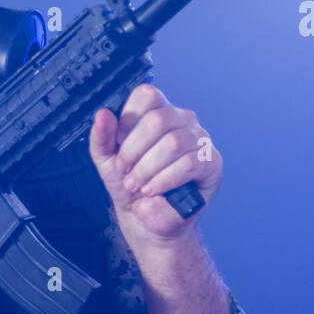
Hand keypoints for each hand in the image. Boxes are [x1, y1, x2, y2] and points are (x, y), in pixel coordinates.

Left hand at [88, 83, 220, 243]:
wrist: (145, 218)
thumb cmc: (129, 185)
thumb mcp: (107, 160)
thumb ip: (102, 137)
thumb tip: (103, 114)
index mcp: (158, 111)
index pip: (147, 95)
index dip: (128, 119)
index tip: (118, 144)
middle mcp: (183, 120)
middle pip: (158, 119)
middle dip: (134, 149)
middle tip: (125, 170)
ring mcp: (200, 139)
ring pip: (173, 143)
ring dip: (146, 169)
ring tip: (136, 185)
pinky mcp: (211, 162)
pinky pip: (188, 164)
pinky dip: (163, 180)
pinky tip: (151, 190)